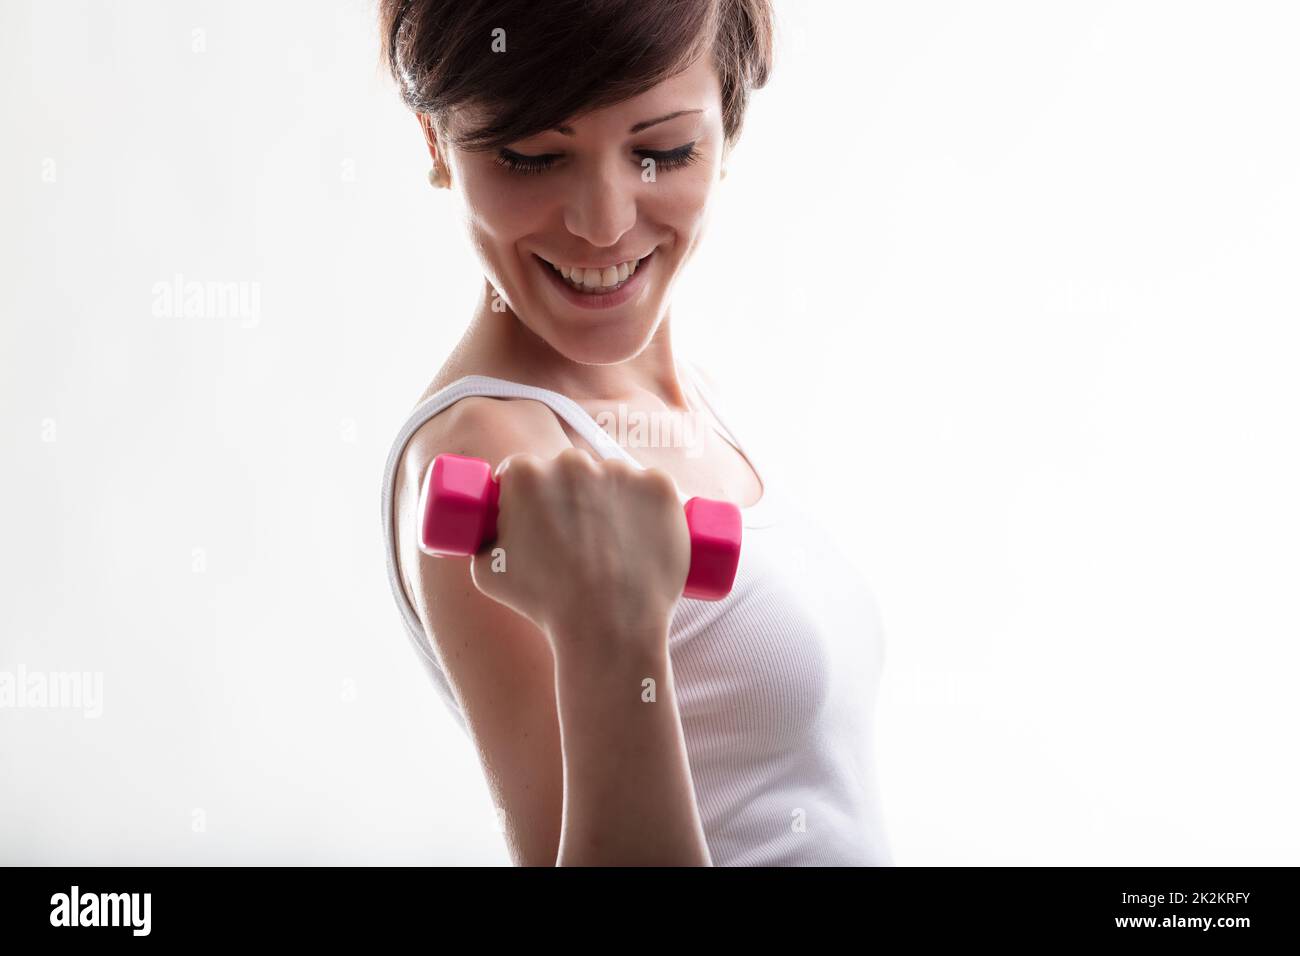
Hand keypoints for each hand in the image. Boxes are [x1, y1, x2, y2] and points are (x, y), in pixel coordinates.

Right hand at [468, 448, 689, 653]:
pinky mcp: (660, 486)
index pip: (522, 473)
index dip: (528, 496)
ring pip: (613, 479)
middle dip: (570, 497)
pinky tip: (643, 538)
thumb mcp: (486, 572)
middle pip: (569, 472)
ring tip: (613, 549)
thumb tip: (487, 528)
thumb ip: (483, 539)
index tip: (539, 518)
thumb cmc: (544, 604)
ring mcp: (620, 470)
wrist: (610, 626)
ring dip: (611, 501)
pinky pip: (653, 488)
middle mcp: (571, 461)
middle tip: (578, 539)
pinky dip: (650, 508)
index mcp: (524, 474)